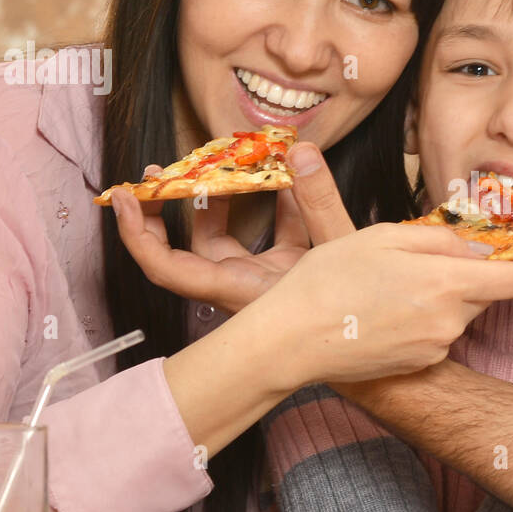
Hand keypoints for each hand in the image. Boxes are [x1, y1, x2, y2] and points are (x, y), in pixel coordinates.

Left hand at [111, 142, 334, 312]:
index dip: (137, 235)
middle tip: (172, 165)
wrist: (387, 362)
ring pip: (229, 237)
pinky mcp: (288, 275)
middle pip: (191, 244)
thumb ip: (319, 201)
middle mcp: (241, 287)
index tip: (125, 195)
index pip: (167, 269)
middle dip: (179, 202)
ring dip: (229, 196)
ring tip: (232, 156)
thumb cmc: (356, 318)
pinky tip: (295, 176)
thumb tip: (301, 149)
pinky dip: (280, 205)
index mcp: (237, 292)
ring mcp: (263, 281)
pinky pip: (271, 235)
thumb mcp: (338, 253)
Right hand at [263, 221, 512, 385]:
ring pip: (459, 309)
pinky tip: (384, 307)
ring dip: (443, 291)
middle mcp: (450, 321)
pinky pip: (439, 330)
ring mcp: (436, 347)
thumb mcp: (383, 239)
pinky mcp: (420, 364)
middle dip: (474, 269)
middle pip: (486, 289)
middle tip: (433, 254)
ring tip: (389, 281)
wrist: (289, 341)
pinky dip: (424, 314)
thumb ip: (439, 240)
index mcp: (445, 283)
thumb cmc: (327, 281)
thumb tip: (478, 245)